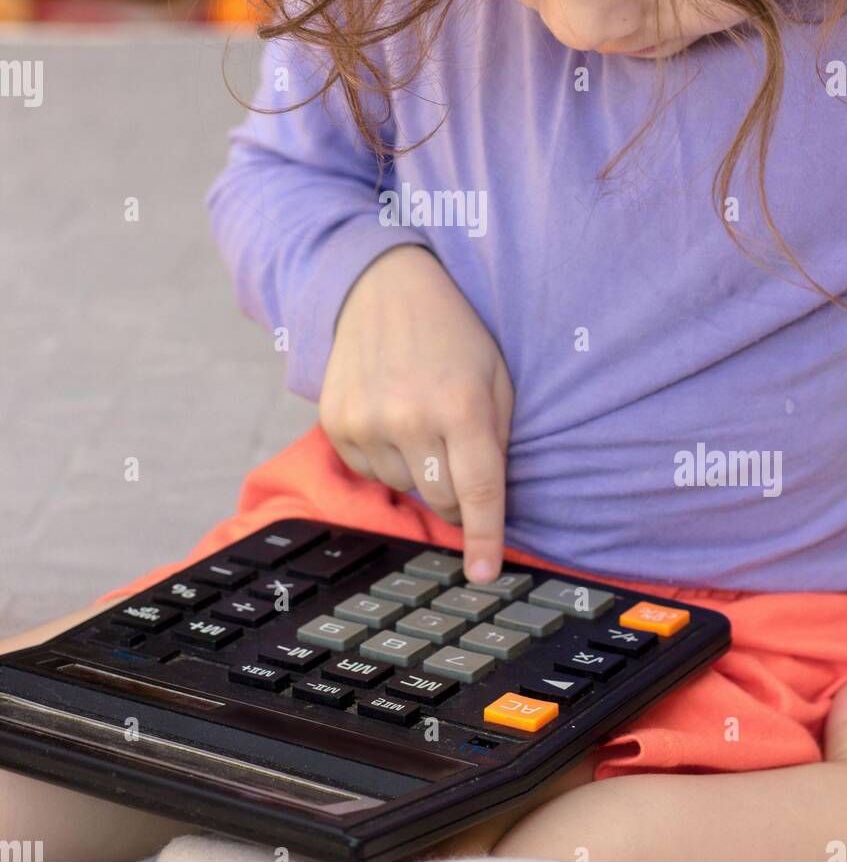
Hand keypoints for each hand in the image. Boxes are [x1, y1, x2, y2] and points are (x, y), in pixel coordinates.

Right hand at [320, 245, 512, 582]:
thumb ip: (497, 439)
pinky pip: (369, 471)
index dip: (485, 539)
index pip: (478, 491)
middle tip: (458, 457)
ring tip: (419, 416)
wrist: (382, 287)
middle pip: (441, 500)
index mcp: (462, 404)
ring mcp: (366, 422)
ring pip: (404, 487)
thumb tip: (485, 506)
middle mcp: (410, 417)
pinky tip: (391, 416)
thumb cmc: (454, 334)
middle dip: (457, 494)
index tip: (484, 574)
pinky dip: (386, 456)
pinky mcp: (335, 423)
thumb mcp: (495, 376)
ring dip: (419, 468)